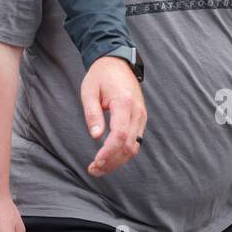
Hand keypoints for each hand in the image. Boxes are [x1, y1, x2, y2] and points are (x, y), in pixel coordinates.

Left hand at [80, 54, 145, 175]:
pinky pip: (135, 141)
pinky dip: (123, 153)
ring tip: (99, 167)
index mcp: (124, 103)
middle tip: (94, 169)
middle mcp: (137, 111)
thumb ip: (93, 113)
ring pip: (134, 147)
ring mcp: (141, 116)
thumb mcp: (89, 91)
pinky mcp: (140, 119)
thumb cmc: (100, 76)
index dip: (108, 152)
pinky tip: (109, 158)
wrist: (117, 62)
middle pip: (129, 146)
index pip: (120, 135)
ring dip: (118, 161)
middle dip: (112, 161)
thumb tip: (96, 136)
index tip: (95, 162)